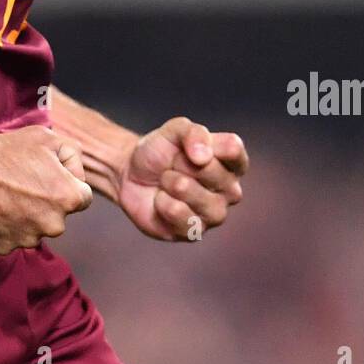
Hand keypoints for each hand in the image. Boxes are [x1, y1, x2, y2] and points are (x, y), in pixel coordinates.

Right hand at [0, 125, 92, 255]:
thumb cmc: (7, 148)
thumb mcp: (48, 137)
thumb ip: (72, 156)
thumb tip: (75, 176)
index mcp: (68, 199)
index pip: (82, 198)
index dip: (66, 184)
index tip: (47, 176)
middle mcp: (52, 225)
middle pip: (56, 216)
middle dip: (45, 203)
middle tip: (22, 184)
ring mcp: (26, 239)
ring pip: (33, 229)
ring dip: (24, 217)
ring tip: (4, 194)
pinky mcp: (2, 248)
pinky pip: (9, 238)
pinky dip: (3, 226)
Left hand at [116, 118, 247, 241]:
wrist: (130, 175)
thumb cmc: (159, 151)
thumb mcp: (174, 130)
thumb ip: (193, 133)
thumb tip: (203, 157)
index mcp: (231, 162)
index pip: (233, 149)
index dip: (204, 144)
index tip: (186, 146)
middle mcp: (230, 190)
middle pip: (214, 173)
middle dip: (182, 164)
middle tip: (171, 165)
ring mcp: (215, 213)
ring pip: (204, 200)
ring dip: (175, 185)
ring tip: (165, 181)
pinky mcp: (195, 232)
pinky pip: (186, 221)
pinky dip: (165, 205)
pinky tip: (160, 199)